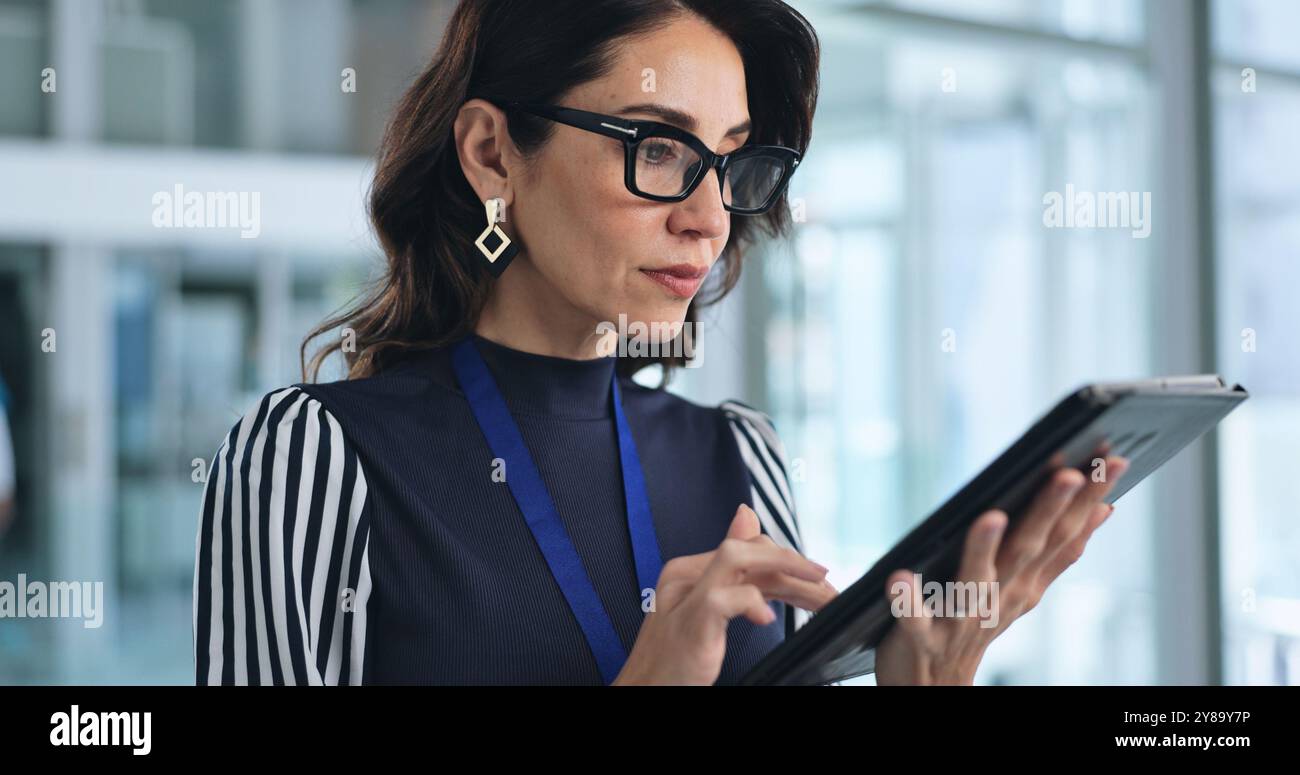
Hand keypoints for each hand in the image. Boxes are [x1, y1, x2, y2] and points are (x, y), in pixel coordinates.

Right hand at [612, 503, 838, 684]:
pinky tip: (768, 618)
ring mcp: (685, 599)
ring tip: (818, 588)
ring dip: (785, 568)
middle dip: (795, 565)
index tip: (817, 585)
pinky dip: (751, 602)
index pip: (747, 550)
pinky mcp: (689, 625)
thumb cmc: (674, 661)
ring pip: (738, 558)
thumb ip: (737, 575)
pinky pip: (722, 599)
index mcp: (689, 572)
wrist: (641, 692)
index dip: (787, 563)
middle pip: (748, 549)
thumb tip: (747, 518)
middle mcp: (685, 577)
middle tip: (829, 589)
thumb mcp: (710, 614)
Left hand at [875, 454, 1129, 684]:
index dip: (1088, 501)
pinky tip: (899, 578)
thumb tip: (1103, 509)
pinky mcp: (922, 637)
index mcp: (1025, 584)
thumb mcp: (1023, 590)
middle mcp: (1000, 600)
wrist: (933, 690)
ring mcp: (962, 620)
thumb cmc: (975, 628)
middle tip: (1070, 474)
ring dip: (983, 549)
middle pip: (1028, 551)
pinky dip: (908, 600)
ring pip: (975, 582)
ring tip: (992, 516)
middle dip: (1049, 512)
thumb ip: (1059, 554)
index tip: (1113, 460)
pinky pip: (914, 619)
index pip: (1064, 536)